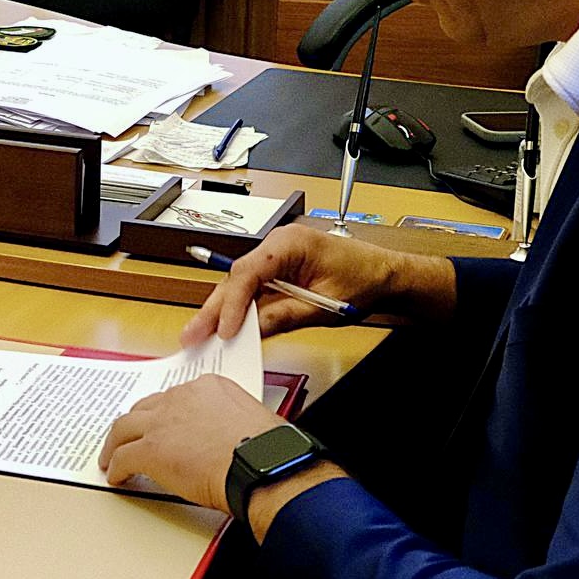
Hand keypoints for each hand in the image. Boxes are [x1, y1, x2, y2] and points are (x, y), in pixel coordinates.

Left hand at [100, 376, 347, 534]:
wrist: (261, 465)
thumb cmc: (268, 450)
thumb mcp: (252, 419)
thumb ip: (231, 419)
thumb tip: (230, 437)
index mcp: (207, 387)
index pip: (175, 398)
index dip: (164, 414)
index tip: (161, 425)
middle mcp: (180, 398)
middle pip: (145, 408)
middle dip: (136, 424)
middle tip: (130, 437)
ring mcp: (162, 422)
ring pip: (123, 428)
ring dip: (115, 443)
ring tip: (112, 456)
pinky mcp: (150, 449)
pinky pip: (123, 457)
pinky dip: (116, 467)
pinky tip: (117, 476)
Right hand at [180, 224, 456, 345]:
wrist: (387, 275)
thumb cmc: (364, 281)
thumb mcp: (325, 305)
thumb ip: (285, 316)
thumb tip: (251, 331)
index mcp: (289, 244)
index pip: (247, 273)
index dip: (231, 304)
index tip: (223, 331)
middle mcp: (277, 245)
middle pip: (236, 279)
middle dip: (213, 309)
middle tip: (191, 335)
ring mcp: (276, 257)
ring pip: (240, 285)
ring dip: (222, 311)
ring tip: (199, 335)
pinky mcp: (279, 271)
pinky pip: (253, 290)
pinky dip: (240, 310)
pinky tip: (225, 328)